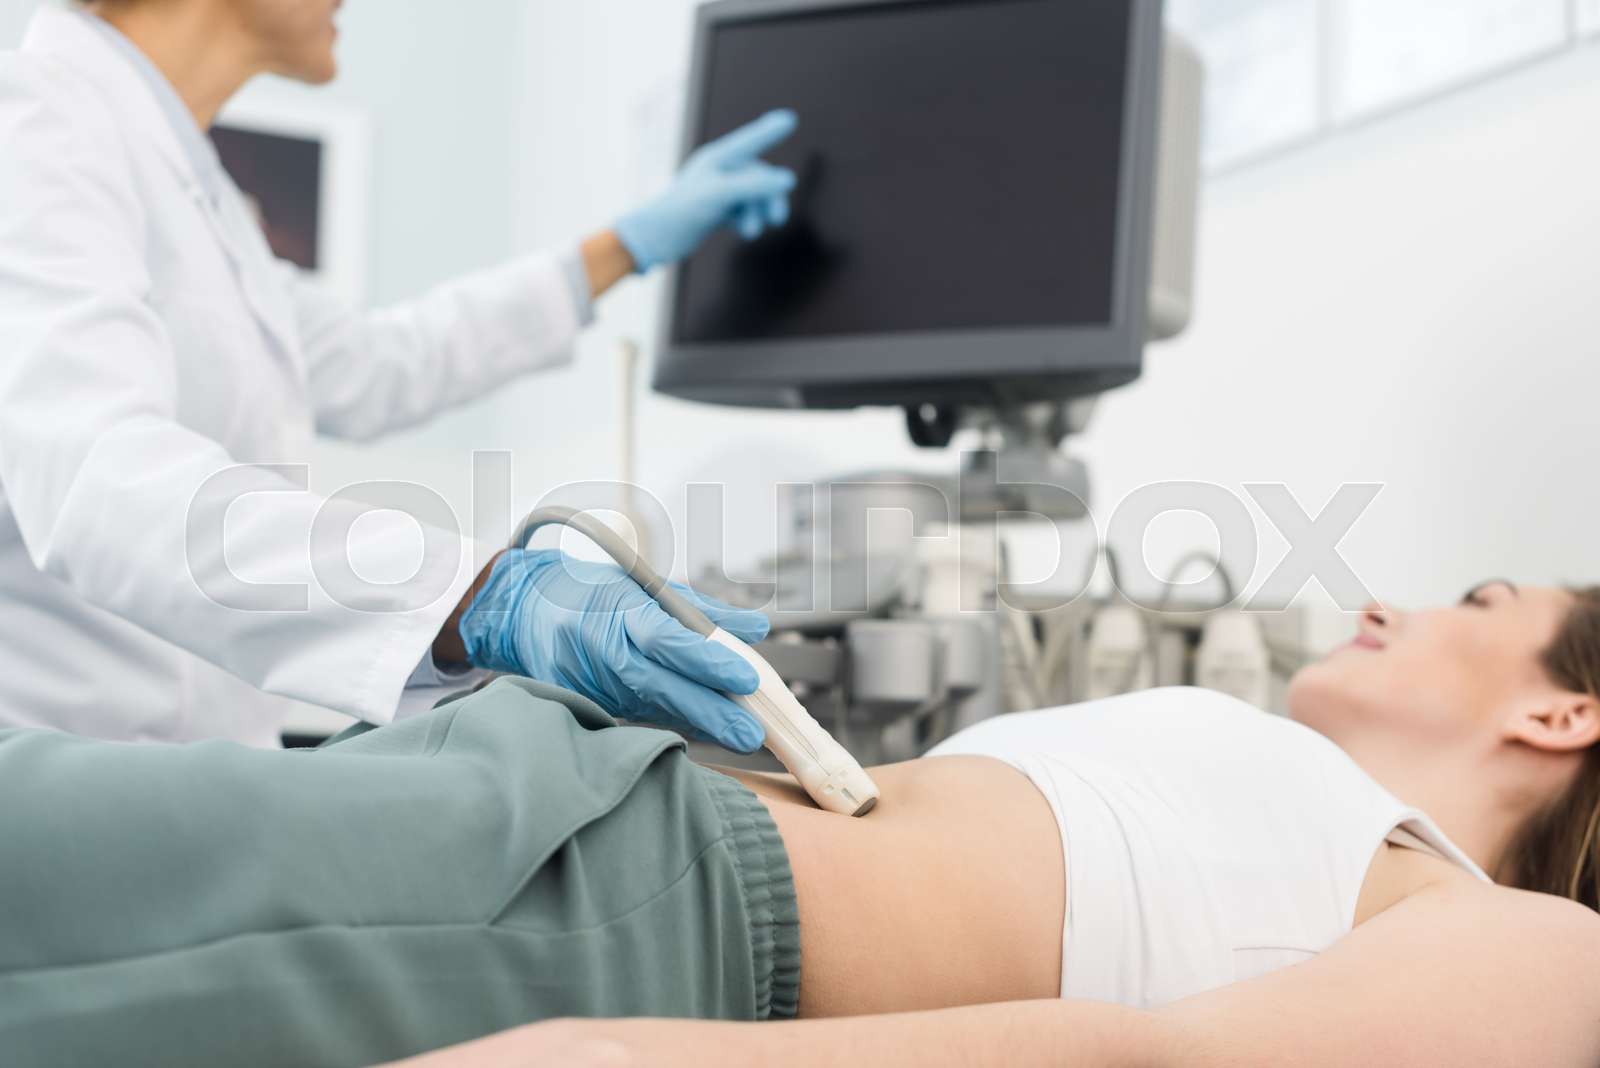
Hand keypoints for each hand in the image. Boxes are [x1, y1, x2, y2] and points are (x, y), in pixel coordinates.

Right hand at [454, 550, 771, 752]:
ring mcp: (589, 680)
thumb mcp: (647, 585)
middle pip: (660, 685)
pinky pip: (635, 717)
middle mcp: (602, 647)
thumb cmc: (595, 592)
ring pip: (649, 708)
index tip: (746, 680)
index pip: (667, 640)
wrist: (525, 609)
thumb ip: (703, 611)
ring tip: (738, 737)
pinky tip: (701, 733)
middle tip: (751, 735)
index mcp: (619, 609)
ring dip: (695, 724)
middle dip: (709, 713)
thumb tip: (757, 629)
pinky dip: (670, 724)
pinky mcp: (582, 703)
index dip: (707, 661)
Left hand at [615, 109, 798, 272]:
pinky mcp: (714, 212)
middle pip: (758, 177)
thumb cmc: (681, 211)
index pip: (750, 141)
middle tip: (777, 219)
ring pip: (752, 197)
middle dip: (769, 198)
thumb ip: (755, 186)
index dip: (769, 131)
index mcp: (716, 159)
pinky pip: (742, 212)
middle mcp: (718, 171)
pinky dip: (747, 221)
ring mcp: (716, 192)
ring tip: (752, 232)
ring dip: (757, 214)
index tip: (790, 119)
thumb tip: (789, 180)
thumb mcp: (721, 195)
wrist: (652, 240)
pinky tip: (742, 232)